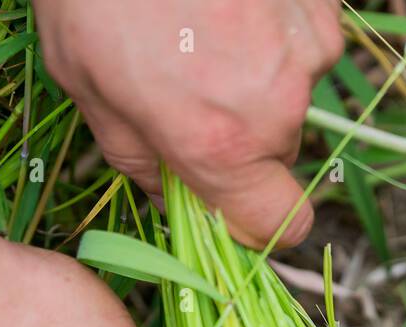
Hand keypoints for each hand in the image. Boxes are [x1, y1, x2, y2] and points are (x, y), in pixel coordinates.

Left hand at [34, 0, 343, 248]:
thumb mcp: (84, 85)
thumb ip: (137, 159)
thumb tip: (169, 195)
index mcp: (219, 145)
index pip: (282, 226)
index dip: (254, 222)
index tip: (224, 201)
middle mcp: (277, 106)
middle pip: (278, 158)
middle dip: (238, 140)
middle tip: (184, 89)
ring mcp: (306, 50)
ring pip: (290, 98)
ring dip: (253, 82)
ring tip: (197, 31)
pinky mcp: (321, 6)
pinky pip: (301, 46)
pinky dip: (269, 36)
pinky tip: (226, 5)